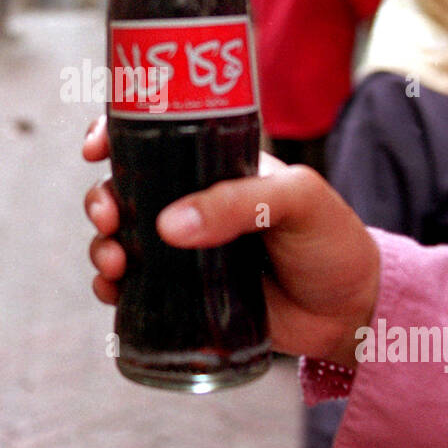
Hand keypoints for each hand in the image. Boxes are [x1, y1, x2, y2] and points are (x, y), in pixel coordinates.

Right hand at [82, 115, 380, 365]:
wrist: (351, 312)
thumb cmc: (333, 241)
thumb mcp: (298, 200)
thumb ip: (240, 203)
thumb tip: (171, 223)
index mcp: (215, 167)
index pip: (156, 138)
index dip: (116, 135)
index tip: (96, 148)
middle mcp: (192, 204)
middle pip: (125, 189)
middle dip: (101, 199)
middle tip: (108, 217)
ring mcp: (184, 250)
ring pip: (121, 239)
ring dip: (102, 245)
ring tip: (114, 263)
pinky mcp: (183, 295)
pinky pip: (133, 288)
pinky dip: (111, 288)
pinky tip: (113, 291)